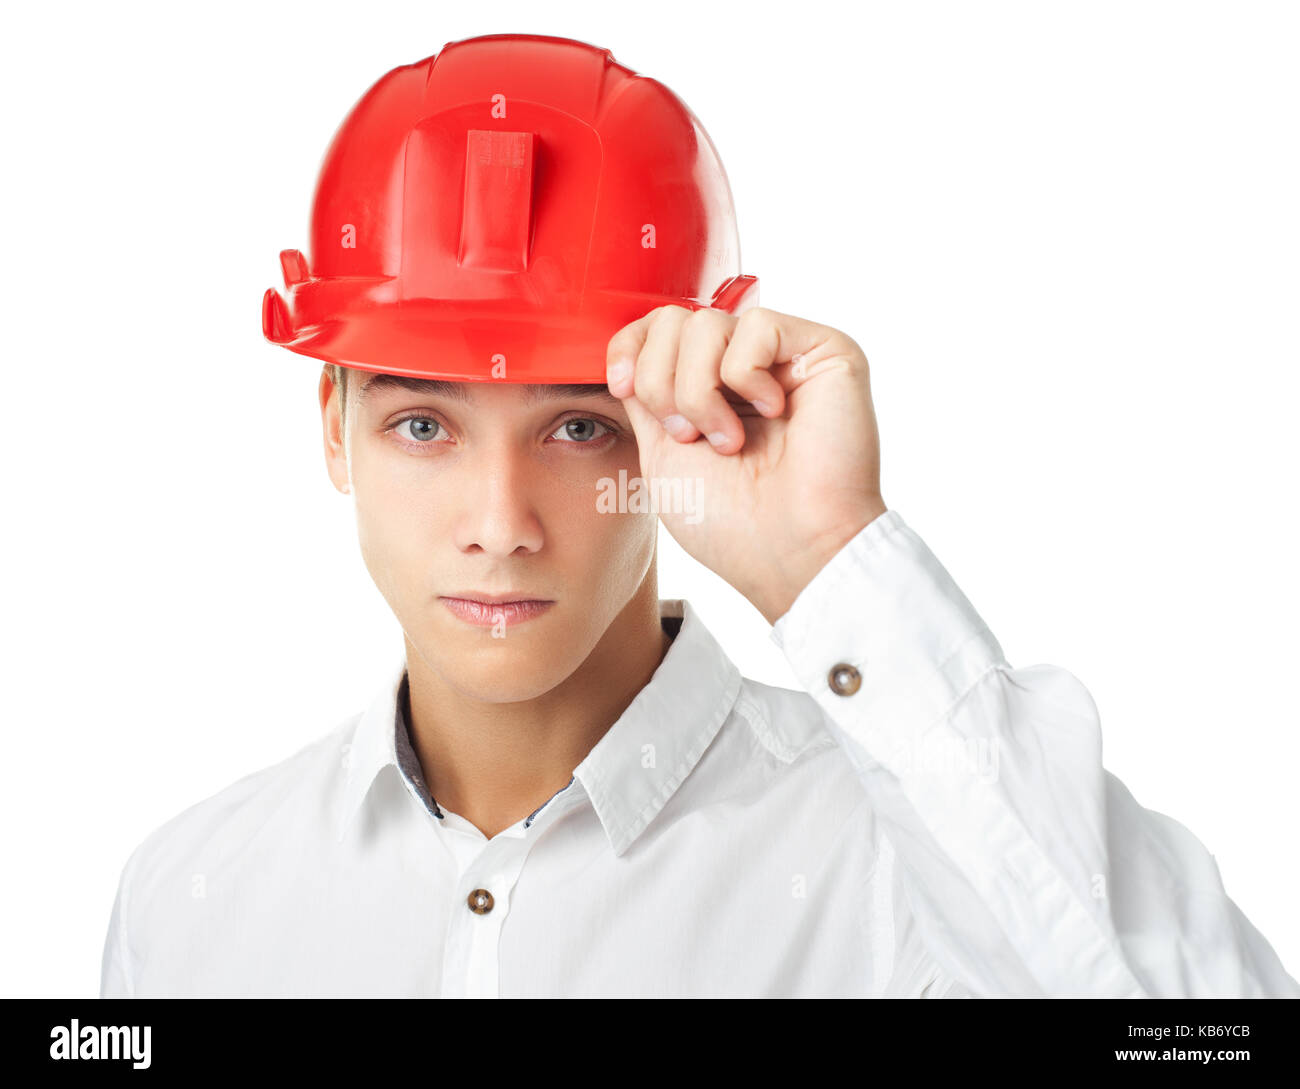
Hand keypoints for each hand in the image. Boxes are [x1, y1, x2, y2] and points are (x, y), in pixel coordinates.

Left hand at [605, 305, 887, 624]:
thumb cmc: (733, 522)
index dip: (630, 346)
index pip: (659, 327)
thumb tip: (630, 349)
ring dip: (700, 390)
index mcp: (712, 387)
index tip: (621, 387)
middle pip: (674, 320)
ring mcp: (786, 355)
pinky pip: (757, 325)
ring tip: (730, 440)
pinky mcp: (825, 349)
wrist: (790, 553)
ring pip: (707, 322)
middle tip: (690, 436)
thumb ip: (646, 394)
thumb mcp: (662, 452)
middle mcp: (749, 365)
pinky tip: (773, 414)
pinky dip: (746, 377)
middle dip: (662, 380)